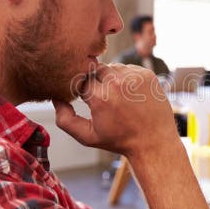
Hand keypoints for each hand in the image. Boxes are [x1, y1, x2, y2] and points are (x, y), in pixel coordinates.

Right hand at [53, 63, 178, 158]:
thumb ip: (65, 119)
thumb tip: (56, 98)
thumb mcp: (88, 136)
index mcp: (101, 98)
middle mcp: (118, 83)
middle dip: (94, 81)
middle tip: (101, 97)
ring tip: (116, 97)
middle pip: (94, 69)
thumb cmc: (119, 140)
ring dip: (109, 78)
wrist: (154, 141)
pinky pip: (127, 68)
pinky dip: (125, 78)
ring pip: (111, 67)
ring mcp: (134, 77)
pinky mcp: (147, 74)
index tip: (85, 99)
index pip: (79, 79)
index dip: (80, 88)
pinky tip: (129, 94)